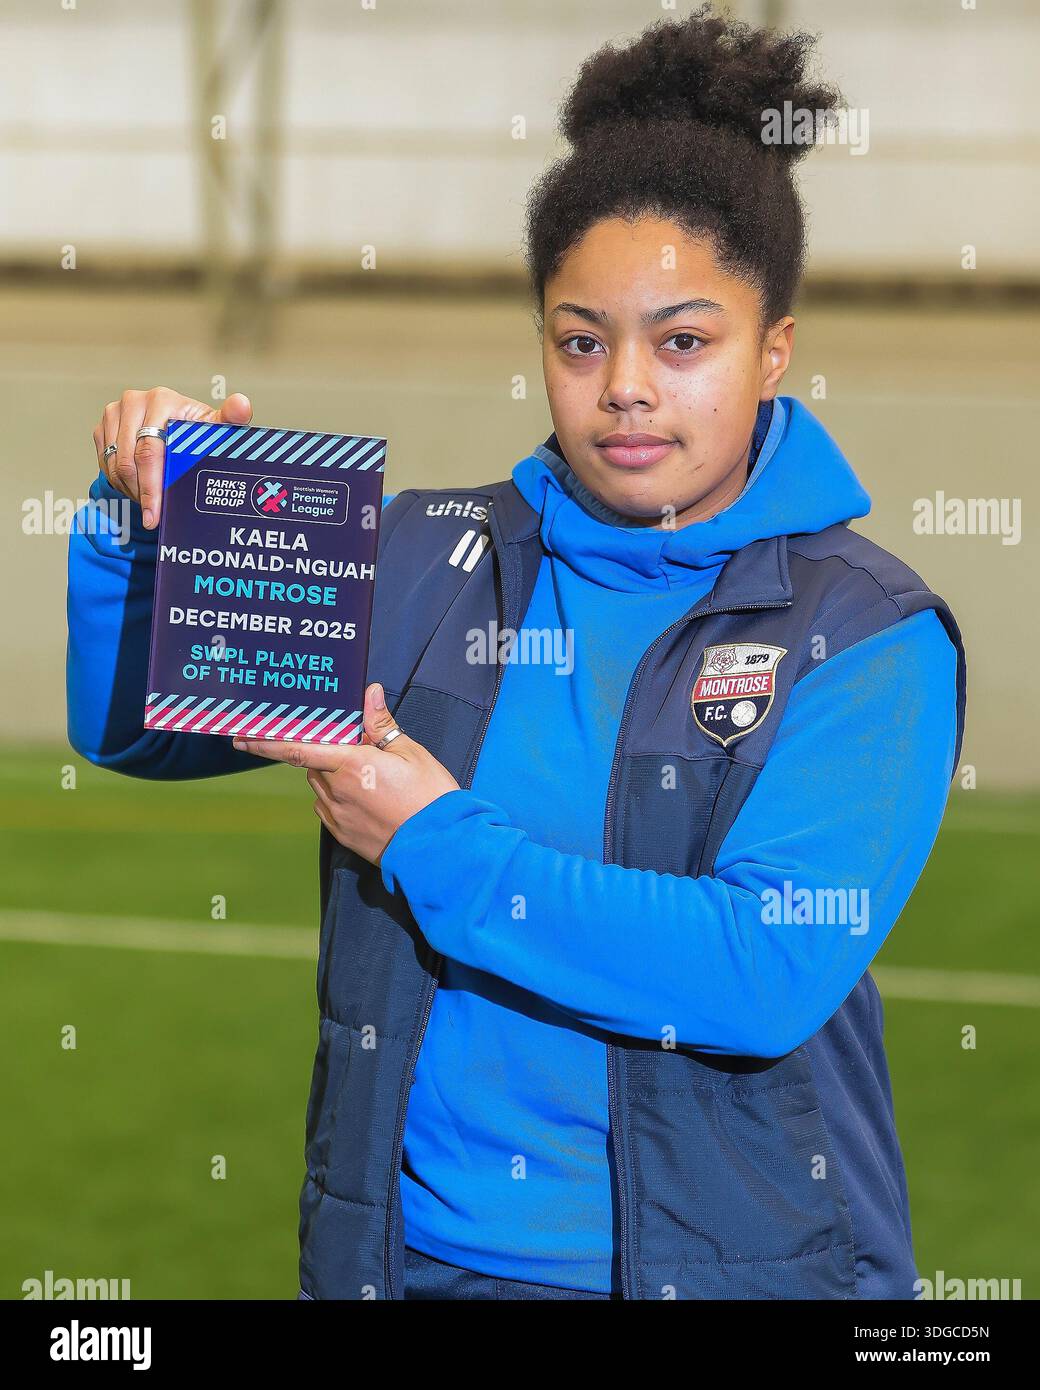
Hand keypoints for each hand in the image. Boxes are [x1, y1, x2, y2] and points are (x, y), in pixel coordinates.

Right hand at [93, 386, 252, 528]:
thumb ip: (232, 417)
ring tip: (149, 503)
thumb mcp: (216, 428)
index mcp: (162, 400)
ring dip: (131, 490)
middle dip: (141, 493)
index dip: (152, 486)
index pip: (150, 451)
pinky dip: (120, 482)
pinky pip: (106, 463)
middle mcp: (134, 402)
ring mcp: (115, 413)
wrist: (180, 428)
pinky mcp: (104, 427)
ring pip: (115, 465)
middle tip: (152, 517)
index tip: (155, 513)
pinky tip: (138, 489)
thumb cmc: (200, 432)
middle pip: (130, 461)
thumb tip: (242, 404)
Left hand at [231, 683, 461, 864]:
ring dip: (332, 776)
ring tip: (370, 778)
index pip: (297, 749)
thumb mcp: (412, 754)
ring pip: (320, 787)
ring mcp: (337, 817)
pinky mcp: (343, 836)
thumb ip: (382, 725)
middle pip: (313, 764)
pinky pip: (329, 809)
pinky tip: (368, 800)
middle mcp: (336, 792)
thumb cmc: (431, 798)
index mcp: (351, 765)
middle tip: (355, 750)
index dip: (266, 742)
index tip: (241, 737)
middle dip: (325, 753)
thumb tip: (369, 694)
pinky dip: (338, 798)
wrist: (441, 849)